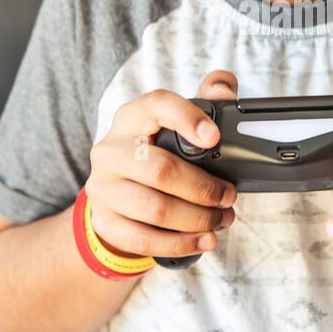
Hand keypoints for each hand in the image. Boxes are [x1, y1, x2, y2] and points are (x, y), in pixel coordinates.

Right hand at [83, 70, 239, 259]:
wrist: (116, 194)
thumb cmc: (156, 153)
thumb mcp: (176, 124)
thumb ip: (207, 100)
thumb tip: (224, 89)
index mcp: (131, 118)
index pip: (156, 105)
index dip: (187, 118)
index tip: (215, 137)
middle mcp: (111, 150)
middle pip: (161, 170)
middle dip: (204, 188)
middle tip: (229, 196)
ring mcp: (103, 187)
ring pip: (156, 209)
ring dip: (197, 219)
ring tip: (221, 219)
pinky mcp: (104, 220)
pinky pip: (145, 239)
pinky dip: (181, 243)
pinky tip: (204, 240)